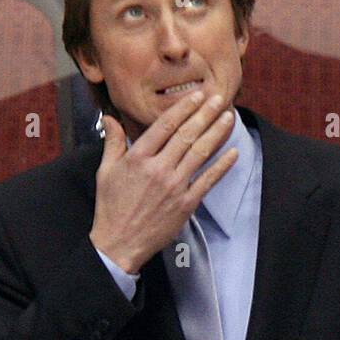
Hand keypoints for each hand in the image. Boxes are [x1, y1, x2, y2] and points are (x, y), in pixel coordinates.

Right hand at [89, 92, 237, 273]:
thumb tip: (110, 118)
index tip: (197, 95)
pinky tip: (233, 153)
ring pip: (200, 153)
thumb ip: (113, 143)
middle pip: (187, 134)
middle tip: (220, 98)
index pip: (165, 125)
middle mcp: (158, 169)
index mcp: (138, 158)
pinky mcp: (185, 205)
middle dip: (205, 113)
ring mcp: (174, 187)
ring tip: (229, 117)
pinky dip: (222, 166)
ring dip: (217, 133)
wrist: (119, 244)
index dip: (184, 108)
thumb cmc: (111, 208)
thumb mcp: (105, 172)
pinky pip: (207, 181)